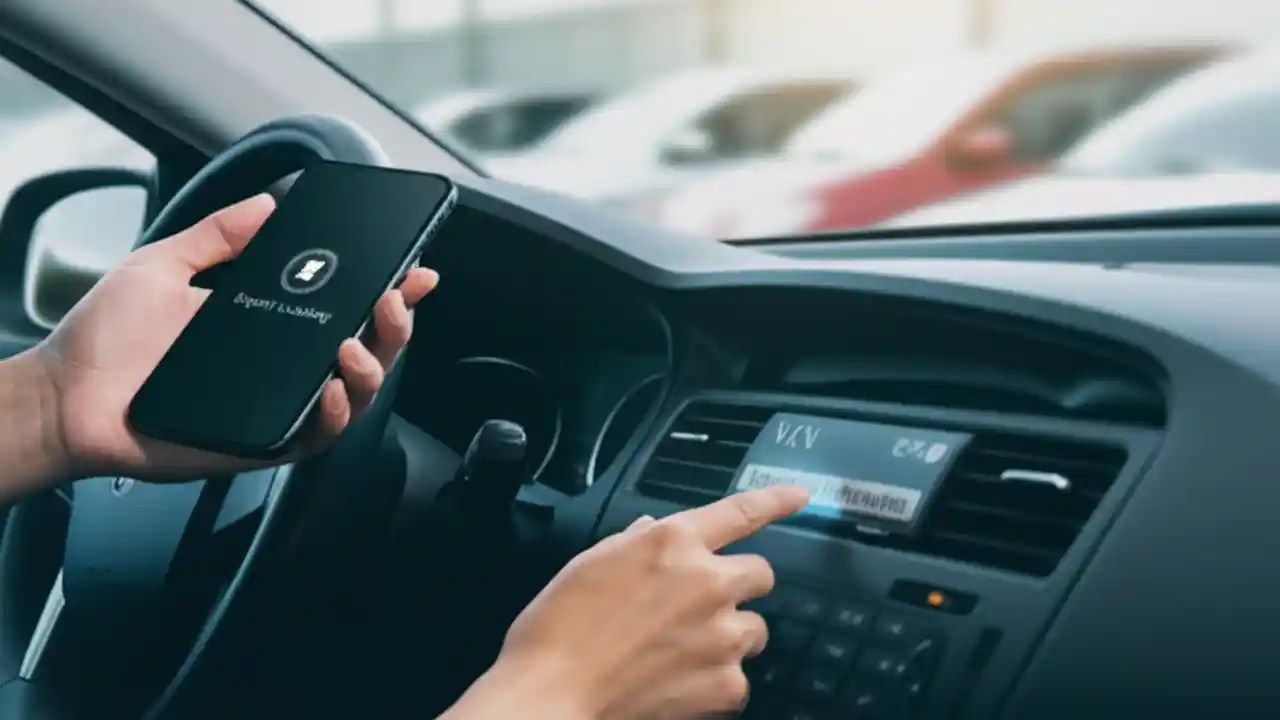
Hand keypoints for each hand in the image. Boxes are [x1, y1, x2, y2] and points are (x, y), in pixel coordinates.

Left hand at [27, 194, 437, 481]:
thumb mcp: (163, 266)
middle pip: (369, 350)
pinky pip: (316, 436)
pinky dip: (332, 414)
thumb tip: (267, 204)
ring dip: (371, 368)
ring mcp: (279, 405)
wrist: (65, 396)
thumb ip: (216, 235)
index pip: (348, 306)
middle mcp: (286, 366)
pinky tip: (327, 387)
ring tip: (354, 343)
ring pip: (355, 395)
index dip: (391, 291)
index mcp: (274, 324)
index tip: (416, 269)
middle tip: (392, 297)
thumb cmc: (107, 339)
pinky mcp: (263, 443)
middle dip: (396, 324)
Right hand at [445, 485, 810, 719]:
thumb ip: (634, 542)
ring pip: (755, 628)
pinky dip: (717, 683)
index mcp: (673, 541)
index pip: (741, 512)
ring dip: (731, 635)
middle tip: (705, 606)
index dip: (776, 500)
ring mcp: (722, 634)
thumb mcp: (592, 562)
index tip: (801, 495)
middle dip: (738, 586)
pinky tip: (680, 685)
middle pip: (761, 574)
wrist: (553, 691)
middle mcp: (708, 580)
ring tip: (685, 652)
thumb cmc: (559, 625)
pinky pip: (740, 678)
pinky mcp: (726, 682)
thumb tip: (652, 531)